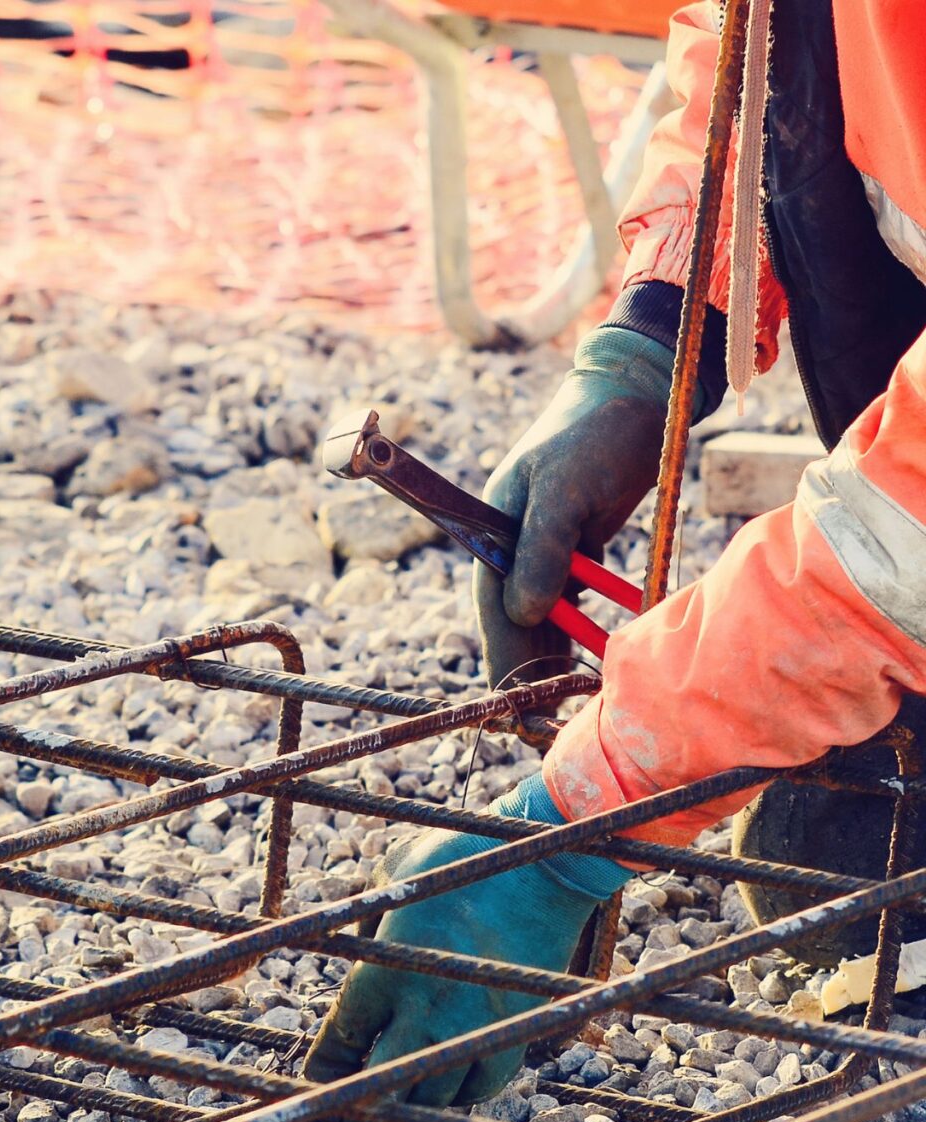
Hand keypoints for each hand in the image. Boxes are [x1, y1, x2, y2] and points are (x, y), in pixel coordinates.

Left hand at [302, 774, 625, 1106]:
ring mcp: (474, 1026)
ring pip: (434, 1097)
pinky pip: (484, 1085)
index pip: (339, 1042)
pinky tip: (451, 1079)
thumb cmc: (463, 858)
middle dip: (358, 1114)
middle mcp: (426, 1010)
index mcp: (386, 973)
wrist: (543, 863)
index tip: (313, 1084)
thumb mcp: (395, 877)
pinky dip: (463, 1091)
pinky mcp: (515, 1030)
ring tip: (398, 1101)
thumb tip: (359, 944)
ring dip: (412, 1104)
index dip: (322, 1071)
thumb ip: (371, 919)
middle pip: (381, 1089)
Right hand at [476, 328, 676, 687]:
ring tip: (566, 704)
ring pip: (543, 615)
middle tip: (539, 718)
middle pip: (515, 618)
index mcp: (494, 527)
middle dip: (527, 667)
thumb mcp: (565, 489)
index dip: (501, 653)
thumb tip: (525, 610)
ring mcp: (545, 547)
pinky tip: (595, 663)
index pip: (493, 603)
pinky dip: (582, 631)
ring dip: (554, 656)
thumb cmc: (594, 433)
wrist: (636, 395)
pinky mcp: (577, 548)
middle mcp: (514, 543)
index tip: (510, 699)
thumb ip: (544, 550)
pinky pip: (573, 600)